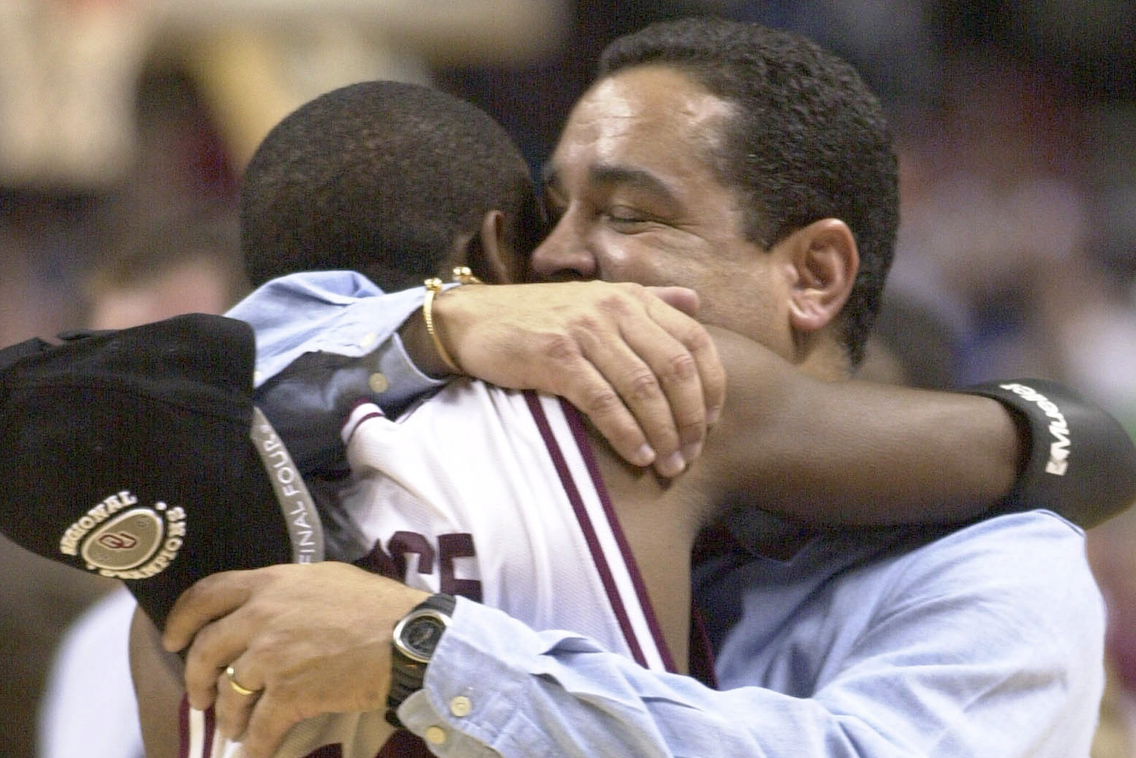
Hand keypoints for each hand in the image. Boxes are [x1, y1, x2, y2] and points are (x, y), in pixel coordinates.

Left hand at [162, 562, 427, 757]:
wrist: (409, 637)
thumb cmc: (377, 606)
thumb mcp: (326, 579)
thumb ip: (288, 591)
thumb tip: (267, 604)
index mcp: (271, 583)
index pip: (206, 594)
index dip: (180, 619)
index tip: (173, 640)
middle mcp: (263, 615)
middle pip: (205, 650)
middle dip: (196, 680)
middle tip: (200, 697)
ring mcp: (273, 655)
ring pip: (229, 692)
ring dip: (229, 715)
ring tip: (235, 726)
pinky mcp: (290, 692)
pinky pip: (259, 727)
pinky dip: (255, 746)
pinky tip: (256, 752)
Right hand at [431, 280, 725, 476]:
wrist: (474, 319)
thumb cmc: (541, 317)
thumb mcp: (597, 299)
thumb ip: (649, 301)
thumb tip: (695, 302)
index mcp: (633, 297)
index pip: (695, 340)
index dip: (712, 386)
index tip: (711, 423)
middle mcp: (615, 308)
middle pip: (676, 369)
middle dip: (691, 419)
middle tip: (691, 454)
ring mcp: (586, 330)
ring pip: (644, 389)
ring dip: (663, 434)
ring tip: (669, 464)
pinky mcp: (556, 355)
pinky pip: (605, 402)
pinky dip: (627, 434)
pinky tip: (638, 455)